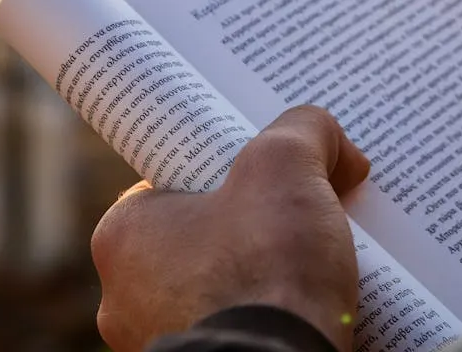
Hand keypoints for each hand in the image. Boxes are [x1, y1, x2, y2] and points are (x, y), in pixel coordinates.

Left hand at [90, 106, 368, 351]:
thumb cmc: (265, 270)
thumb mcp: (286, 164)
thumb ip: (304, 130)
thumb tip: (338, 148)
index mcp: (123, 235)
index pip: (176, 182)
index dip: (228, 169)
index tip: (269, 170)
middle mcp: (126, 296)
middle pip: (204, 234)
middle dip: (255, 222)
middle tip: (301, 211)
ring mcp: (160, 340)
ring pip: (220, 286)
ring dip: (264, 273)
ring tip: (316, 260)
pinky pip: (237, 327)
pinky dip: (268, 315)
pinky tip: (307, 304)